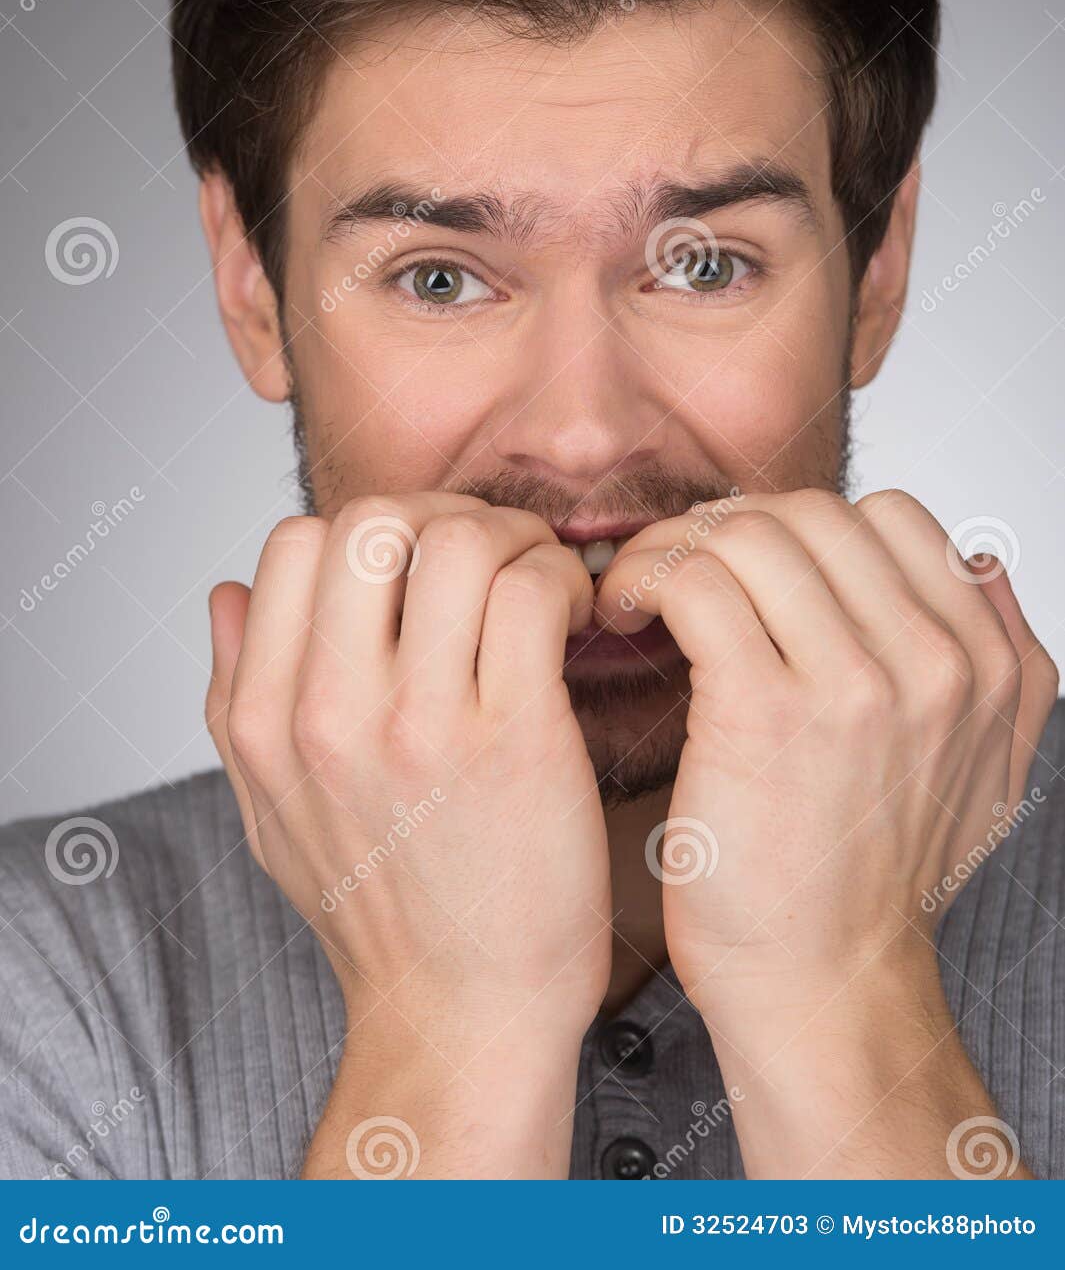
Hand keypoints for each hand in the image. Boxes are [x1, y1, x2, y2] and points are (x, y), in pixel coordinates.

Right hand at [206, 493, 610, 1175]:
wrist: (461, 1018)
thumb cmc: (379, 913)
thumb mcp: (269, 810)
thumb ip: (235, 695)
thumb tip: (225, 591)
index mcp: (266, 722)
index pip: (295, 544)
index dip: (367, 531)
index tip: (418, 566)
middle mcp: (330, 716)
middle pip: (373, 522)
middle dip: (442, 516)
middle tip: (489, 554)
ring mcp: (420, 728)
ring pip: (458, 543)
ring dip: (512, 541)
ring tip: (538, 581)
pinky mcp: (512, 742)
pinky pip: (531, 595)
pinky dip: (560, 580)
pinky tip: (573, 616)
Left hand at [594, 489, 1056, 1174]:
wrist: (825, 987)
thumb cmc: (873, 883)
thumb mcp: (986, 770)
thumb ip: (1004, 664)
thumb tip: (982, 561)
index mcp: (985, 665)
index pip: (894, 518)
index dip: (805, 524)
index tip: (749, 561)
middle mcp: (932, 664)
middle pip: (812, 514)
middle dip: (727, 527)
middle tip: (679, 568)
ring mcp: (853, 685)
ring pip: (747, 534)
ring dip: (674, 547)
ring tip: (642, 591)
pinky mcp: (764, 710)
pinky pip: (694, 583)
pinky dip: (644, 578)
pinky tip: (626, 613)